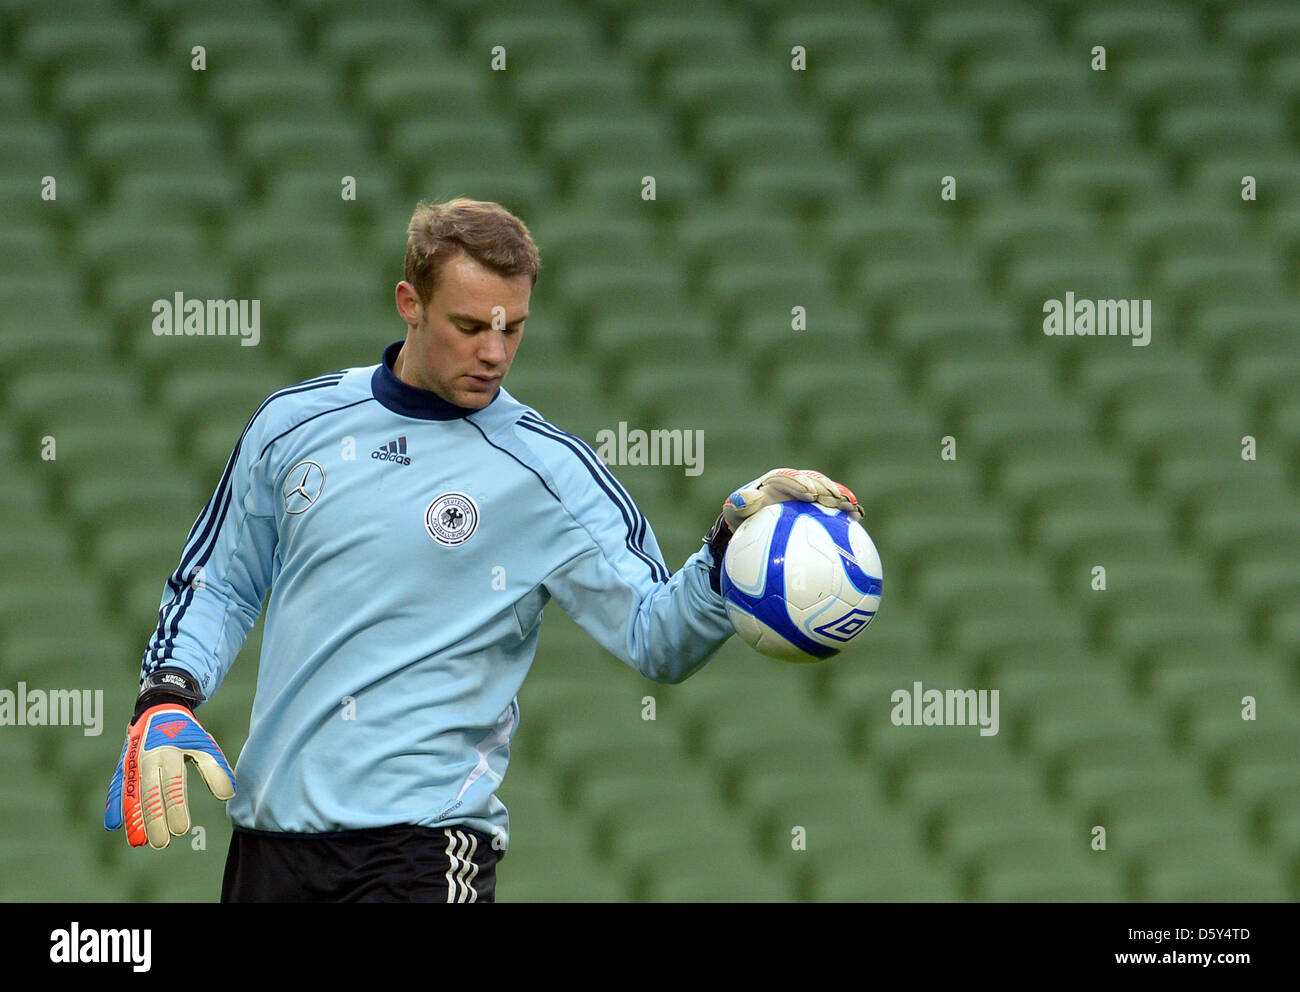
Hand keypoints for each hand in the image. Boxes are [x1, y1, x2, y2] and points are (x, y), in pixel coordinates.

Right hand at [104, 703, 235, 848]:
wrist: (159, 709)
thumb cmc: (186, 732)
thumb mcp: (204, 745)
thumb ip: (215, 769)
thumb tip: (228, 796)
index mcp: (170, 752)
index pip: (173, 784)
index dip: (177, 807)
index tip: (182, 830)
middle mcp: (148, 758)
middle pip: (150, 793)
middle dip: (155, 820)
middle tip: (161, 843)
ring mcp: (132, 763)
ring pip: (132, 794)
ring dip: (134, 819)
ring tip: (138, 842)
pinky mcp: (123, 766)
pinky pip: (117, 787)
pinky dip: (114, 805)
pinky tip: (112, 825)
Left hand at [723, 468, 861, 528]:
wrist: (756, 527)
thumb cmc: (744, 517)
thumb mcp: (736, 510)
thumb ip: (740, 503)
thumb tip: (750, 498)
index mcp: (777, 480)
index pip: (789, 478)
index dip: (801, 484)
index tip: (810, 494)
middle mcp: (796, 483)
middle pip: (814, 481)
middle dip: (825, 488)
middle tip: (835, 499)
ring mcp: (809, 494)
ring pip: (827, 492)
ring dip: (840, 498)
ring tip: (852, 507)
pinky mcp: (818, 507)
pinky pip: (833, 507)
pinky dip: (846, 509)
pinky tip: (858, 518)